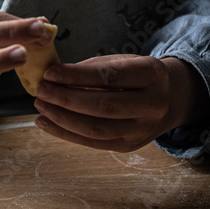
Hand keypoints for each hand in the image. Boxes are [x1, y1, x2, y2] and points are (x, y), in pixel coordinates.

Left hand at [33, 54, 209, 151]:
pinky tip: (46, 122)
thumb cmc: (137, 77)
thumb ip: (92, 70)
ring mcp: (142, 130)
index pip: (110, 77)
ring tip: (41, 106)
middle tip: (41, 90)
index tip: (50, 73)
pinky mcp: (129, 146)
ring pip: (96, 128)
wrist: (169, 100)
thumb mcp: (123, 62)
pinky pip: (92, 143)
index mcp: (152, 75)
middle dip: (66, 99)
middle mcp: (153, 104)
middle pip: (103, 106)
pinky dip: (65, 133)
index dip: (77, 76)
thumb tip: (53, 77)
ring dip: (62, 118)